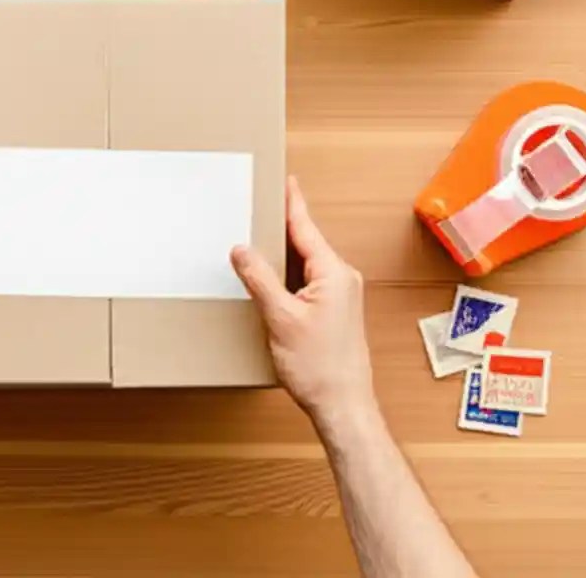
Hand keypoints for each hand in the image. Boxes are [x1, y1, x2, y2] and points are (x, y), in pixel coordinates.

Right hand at [231, 176, 375, 421]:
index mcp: (333, 272)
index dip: (292, 203)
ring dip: (283, 252)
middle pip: (306, 242)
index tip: (285, 180)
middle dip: (283, 224)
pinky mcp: (334, 311)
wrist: (343, 404)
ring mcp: (340, 295)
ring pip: (306, 262)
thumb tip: (242, 250)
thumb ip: (259, 279)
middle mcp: (341, 278)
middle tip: (261, 204)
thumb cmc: (319, 367)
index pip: (305, 228)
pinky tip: (270, 277)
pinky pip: (308, 280)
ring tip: (259, 237)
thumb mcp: (280, 318)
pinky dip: (288, 274)